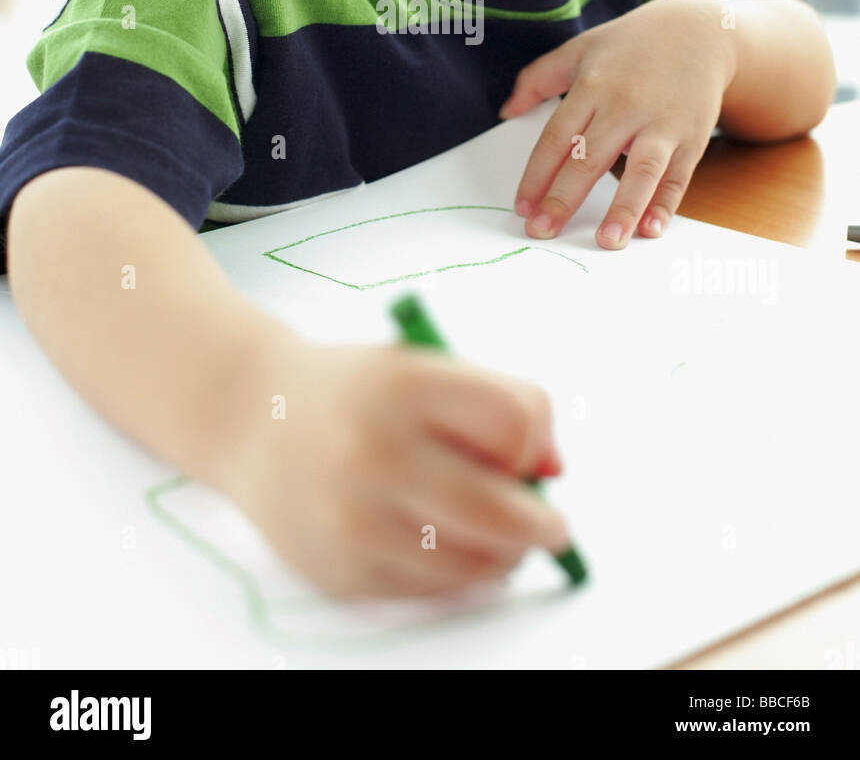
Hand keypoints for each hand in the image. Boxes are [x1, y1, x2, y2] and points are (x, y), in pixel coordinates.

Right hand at [225, 333, 570, 598]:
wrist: (251, 419)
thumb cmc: (356, 393)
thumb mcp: (422, 368)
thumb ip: (497, 402)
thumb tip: (554, 469)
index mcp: (403, 384)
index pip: (512, 421)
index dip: (532, 442)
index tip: (529, 454)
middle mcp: (374, 451)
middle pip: (498, 511)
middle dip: (540, 526)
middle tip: (552, 528)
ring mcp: (353, 519)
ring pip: (470, 563)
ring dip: (502, 557)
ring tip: (500, 540)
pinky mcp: (340, 572)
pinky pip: (428, 590)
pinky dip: (453, 575)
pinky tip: (443, 546)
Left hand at [498, 0, 736, 248]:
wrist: (700, 31)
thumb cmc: (630, 45)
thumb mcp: (580, 49)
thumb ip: (538, 78)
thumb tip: (505, 111)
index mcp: (593, 86)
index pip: (557, 138)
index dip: (537, 175)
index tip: (522, 207)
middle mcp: (626, 105)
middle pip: (590, 158)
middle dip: (564, 198)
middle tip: (542, 232)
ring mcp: (662, 123)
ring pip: (641, 170)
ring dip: (623, 208)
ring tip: (606, 242)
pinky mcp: (692, 137)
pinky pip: (678, 177)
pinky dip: (665, 204)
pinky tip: (651, 230)